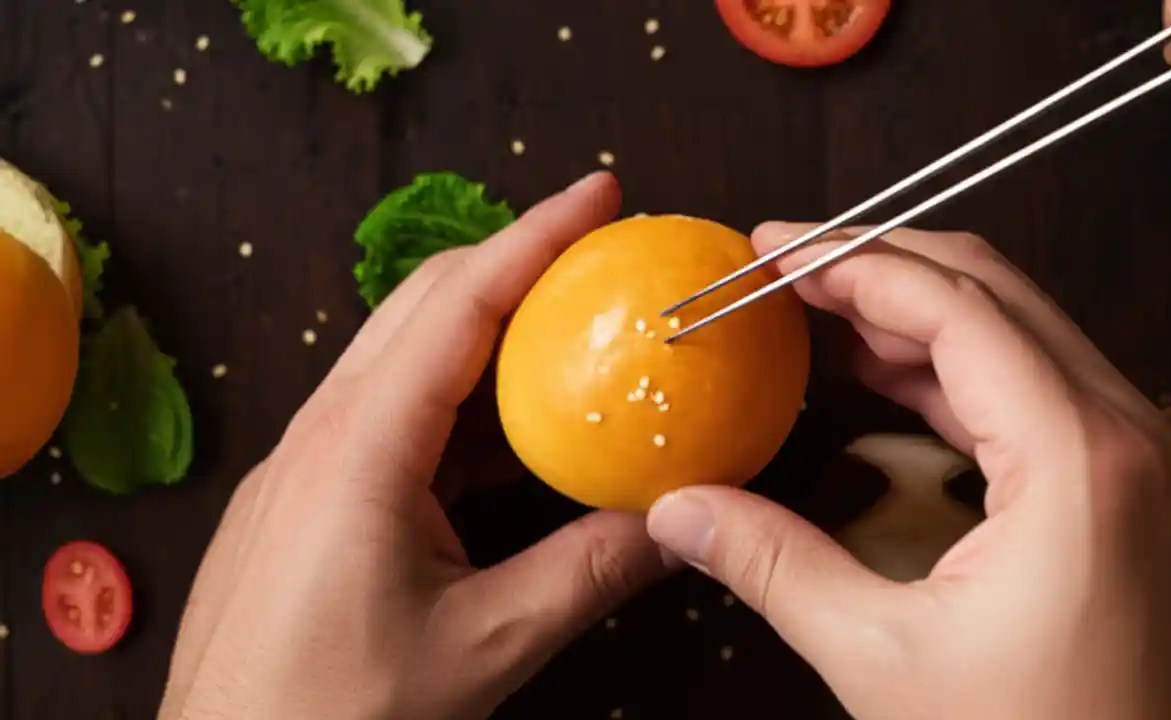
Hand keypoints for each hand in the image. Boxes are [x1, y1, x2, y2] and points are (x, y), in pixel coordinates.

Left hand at [158, 173, 670, 719]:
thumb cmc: (334, 714)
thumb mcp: (483, 646)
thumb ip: (588, 574)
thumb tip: (679, 522)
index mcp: (360, 447)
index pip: (460, 304)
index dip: (536, 237)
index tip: (600, 194)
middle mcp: (321, 434)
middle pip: (423, 307)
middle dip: (513, 260)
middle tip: (597, 248)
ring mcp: (302, 464)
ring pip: (401, 358)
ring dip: (484, 330)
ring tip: (566, 330)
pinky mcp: (302, 498)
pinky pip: (385, 415)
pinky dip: (455, 399)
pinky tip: (506, 430)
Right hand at [647, 224, 1170, 718]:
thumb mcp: (880, 657)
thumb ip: (772, 564)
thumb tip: (678, 510)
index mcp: (1075, 458)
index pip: (952, 303)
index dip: (849, 260)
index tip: (769, 251)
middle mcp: (1123, 435)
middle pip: (989, 290)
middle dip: (876, 264)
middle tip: (779, 269)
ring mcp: (1135, 458)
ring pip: (1013, 329)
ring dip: (910, 310)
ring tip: (812, 313)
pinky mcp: (1124, 487)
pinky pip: (1030, 386)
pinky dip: (950, 365)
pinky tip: (880, 373)